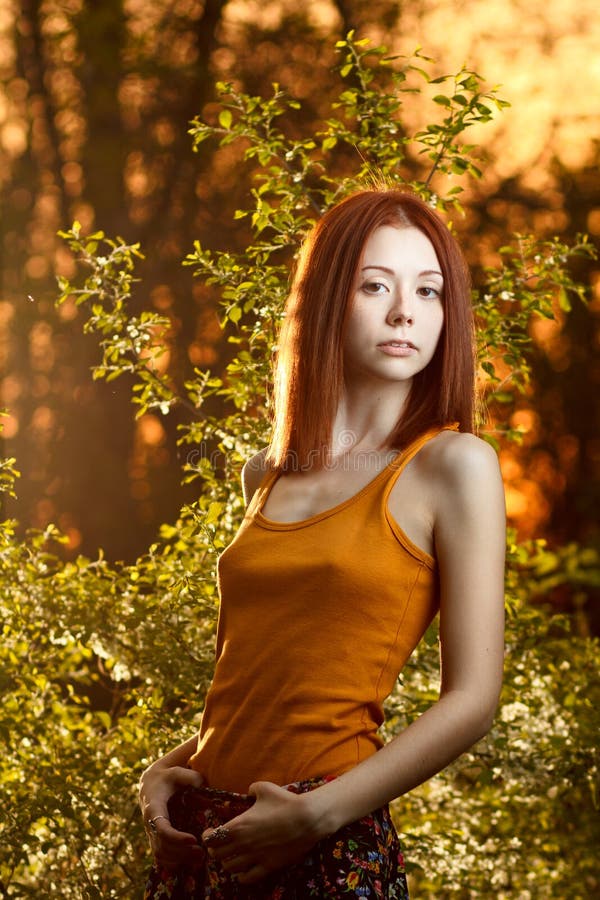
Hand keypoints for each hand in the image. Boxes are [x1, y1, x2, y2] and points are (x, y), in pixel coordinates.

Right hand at [140, 764, 204, 869]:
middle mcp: (149, 823)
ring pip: (160, 854)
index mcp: (154, 807)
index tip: (194, 839)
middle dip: (181, 852)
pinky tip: (189, 862)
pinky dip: (173, 862)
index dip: (176, 838)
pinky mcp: (154, 838)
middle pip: (161, 846)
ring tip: (200, 857)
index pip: (162, 828)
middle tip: (202, 852)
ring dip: (179, 859)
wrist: (151, 782)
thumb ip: (190, 776)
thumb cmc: (167, 776)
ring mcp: (151, 833)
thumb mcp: (177, 771)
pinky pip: (160, 856)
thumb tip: (202, 784)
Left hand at [201, 781, 325, 884]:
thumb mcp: (265, 788)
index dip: (207, 836)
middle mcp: (243, 844)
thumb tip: (249, 791)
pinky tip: (243, 871)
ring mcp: (255, 857)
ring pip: (229, 868)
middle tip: (220, 845)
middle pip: (217, 855)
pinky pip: (247, 878)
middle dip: (215, 850)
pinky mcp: (268, 867)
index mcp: (239, 825)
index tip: (210, 832)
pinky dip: (241, 876)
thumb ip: (252, 789)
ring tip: (231, 857)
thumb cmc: (284, 801)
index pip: (211, 838)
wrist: (307, 819)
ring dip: (227, 862)